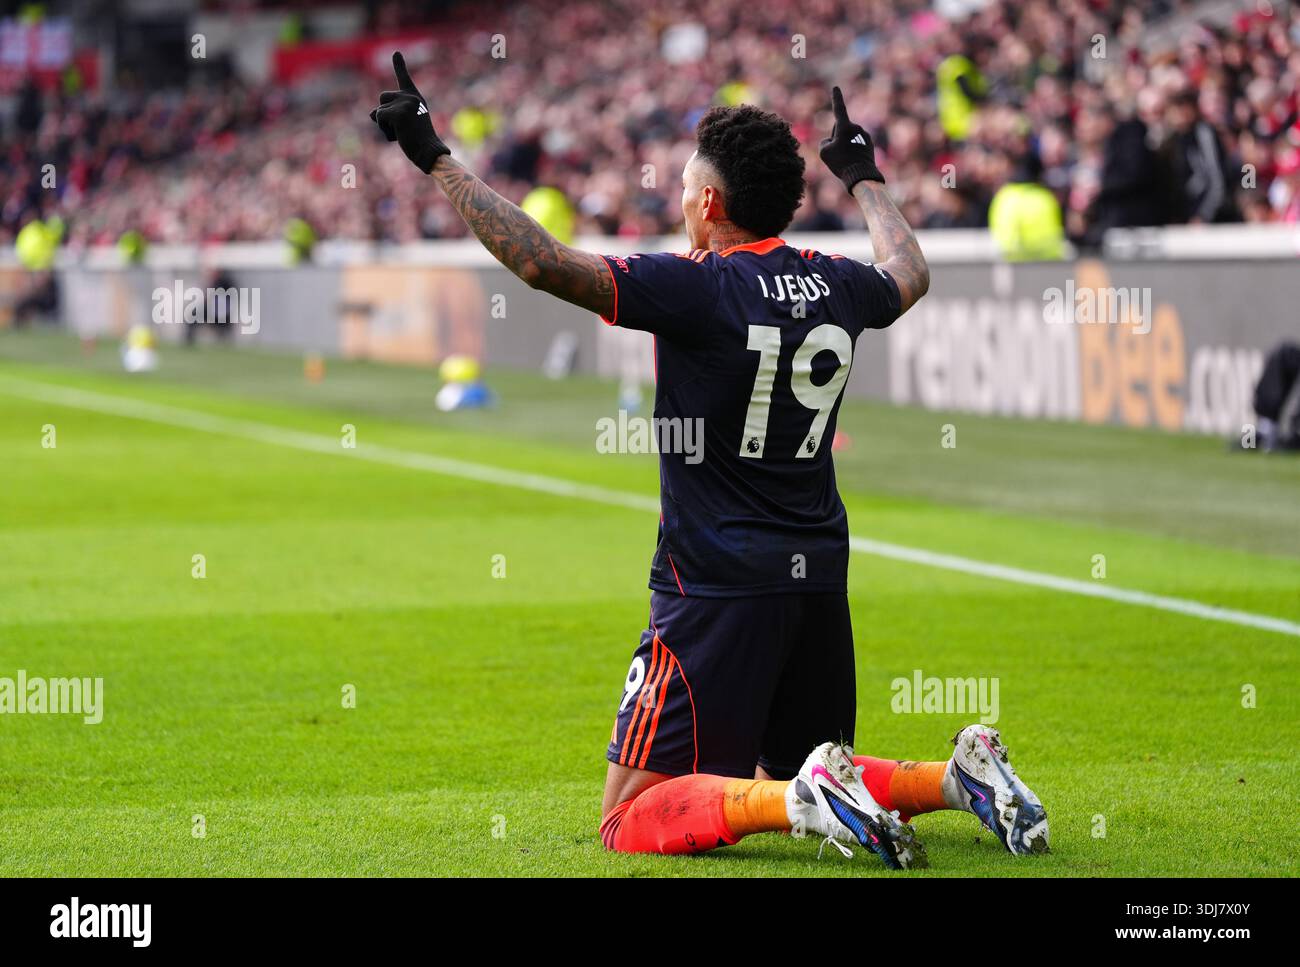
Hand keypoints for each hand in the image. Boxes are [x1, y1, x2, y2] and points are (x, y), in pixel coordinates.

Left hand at [369, 51, 450, 173]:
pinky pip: (379, 117)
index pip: (404, 78)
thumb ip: (389, 114)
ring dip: (384, 124)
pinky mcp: (398, 113)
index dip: (399, 65)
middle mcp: (411, 97)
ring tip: (401, 133)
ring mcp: (405, 103)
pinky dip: (384, 129)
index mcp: (416, 98)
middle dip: (384, 114)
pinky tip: (398, 135)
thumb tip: (371, 114)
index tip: (395, 53)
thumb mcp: (404, 123)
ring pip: (379, 110)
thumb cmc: (419, 141)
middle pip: (383, 98)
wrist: (429, 152)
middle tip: (402, 128)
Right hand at [819, 86, 884, 192]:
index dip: (836, 98)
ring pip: (848, 139)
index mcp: (845, 126)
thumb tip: (833, 140)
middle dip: (837, 138)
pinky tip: (853, 162)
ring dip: (844, 146)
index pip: (839, 109)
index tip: (836, 87)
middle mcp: (856, 127)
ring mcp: (864, 135)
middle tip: (838, 154)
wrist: (861, 176)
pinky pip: (855, 145)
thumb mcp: (824, 152)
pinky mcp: (869, 144)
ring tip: (846, 160)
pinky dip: (852, 152)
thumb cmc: (841, 163)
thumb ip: (825, 142)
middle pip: (840, 129)